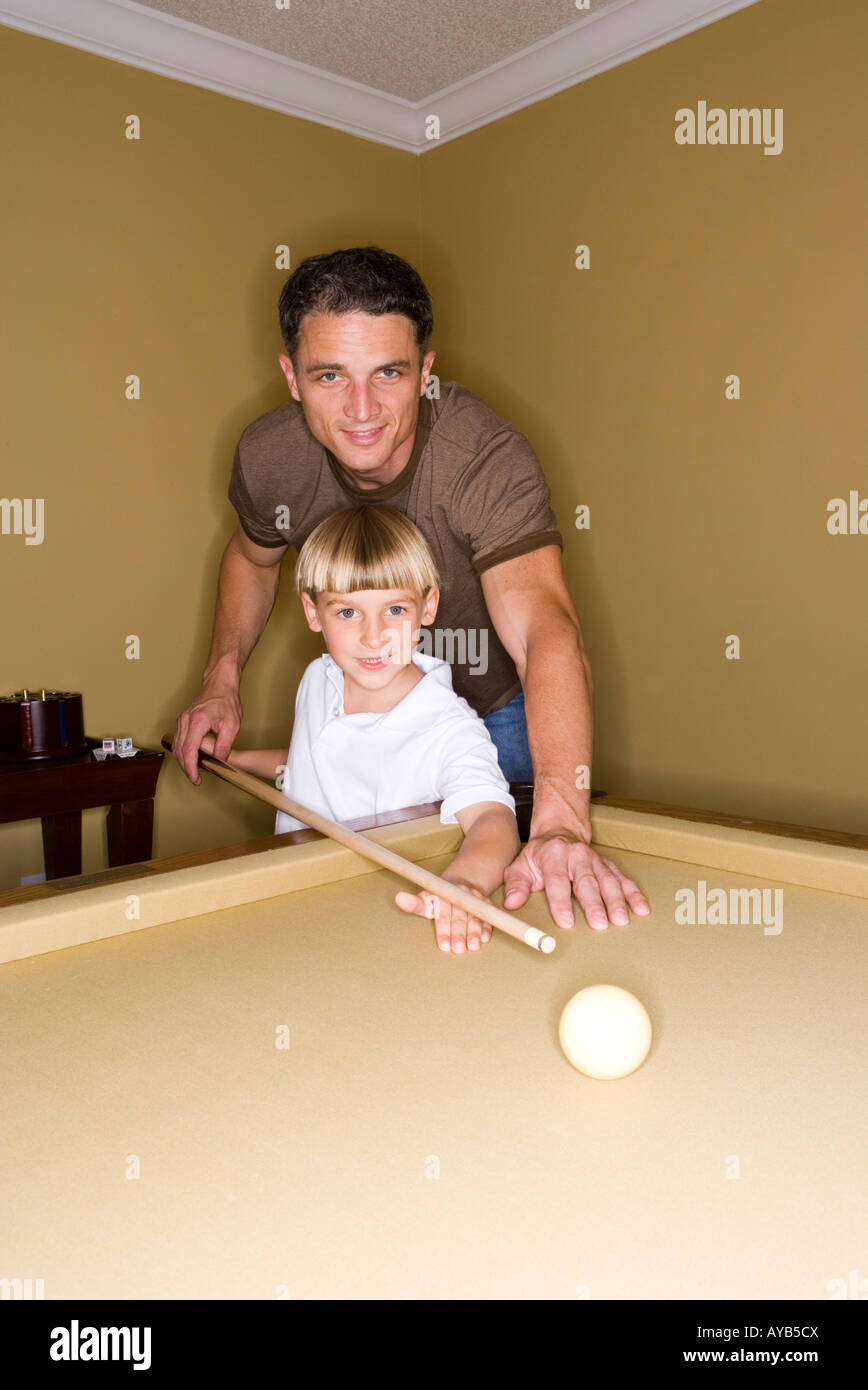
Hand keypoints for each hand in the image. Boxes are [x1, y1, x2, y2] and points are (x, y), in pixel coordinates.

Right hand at [172, 683, 241, 784]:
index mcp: (197, 721)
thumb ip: (224, 745)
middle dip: (187, 768)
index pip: (189, 750)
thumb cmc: (225, 700)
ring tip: (196, 770)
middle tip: (197, 778)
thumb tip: (219, 761)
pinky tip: (192, 758)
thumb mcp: (231, 725)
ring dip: (184, 761)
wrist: (219, 684)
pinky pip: (178, 741)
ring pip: (177, 747)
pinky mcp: (182, 721)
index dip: (191, 768)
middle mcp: (185, 721)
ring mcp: (182, 720)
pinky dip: (183, 752)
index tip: (195, 778)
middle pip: (180, 751)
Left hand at [394, 881, 492, 953]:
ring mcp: (474, 896)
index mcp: (443, 893)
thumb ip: (414, 904)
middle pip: (460, 916)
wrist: (461, 882)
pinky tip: (485, 938)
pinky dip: (487, 926)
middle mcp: (460, 893)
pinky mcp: (486, 901)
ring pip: (475, 915)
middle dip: (459, 933)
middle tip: (458, 950)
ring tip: (473, 947)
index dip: (443, 930)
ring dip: (474, 932)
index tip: (444, 946)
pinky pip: (487, 914)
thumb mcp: (426, 900)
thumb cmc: (440, 898)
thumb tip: (398, 898)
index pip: (443, 913)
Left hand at [502, 831, 649, 931]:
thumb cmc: (539, 856)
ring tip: (621, 919)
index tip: (566, 922)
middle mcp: (577, 856)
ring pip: (608, 880)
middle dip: (594, 903)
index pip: (557, 880)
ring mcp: (596, 860)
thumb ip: (516, 885)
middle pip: (586, 881)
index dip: (561, 902)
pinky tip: (641, 909)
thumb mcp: (521, 866)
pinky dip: (634, 894)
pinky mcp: (609, 865)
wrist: (560, 832)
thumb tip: (512, 903)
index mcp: (553, 855)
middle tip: (599, 924)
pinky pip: (623, 879)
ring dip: (617, 900)